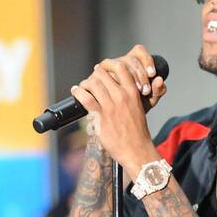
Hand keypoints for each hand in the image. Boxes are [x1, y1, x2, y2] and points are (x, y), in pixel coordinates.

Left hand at [70, 44, 166, 177]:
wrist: (136, 150)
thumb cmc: (138, 132)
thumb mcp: (140, 108)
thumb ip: (133, 93)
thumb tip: (132, 83)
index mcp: (132, 92)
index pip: (120, 67)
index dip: (108, 65)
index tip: (102, 70)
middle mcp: (121, 96)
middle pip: (102, 73)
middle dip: (94, 75)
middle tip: (91, 81)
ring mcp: (111, 106)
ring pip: (93, 83)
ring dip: (85, 83)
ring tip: (83, 87)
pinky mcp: (101, 117)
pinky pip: (86, 98)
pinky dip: (78, 92)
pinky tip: (75, 91)